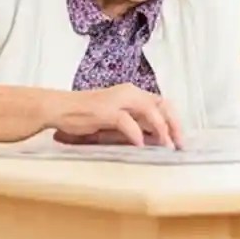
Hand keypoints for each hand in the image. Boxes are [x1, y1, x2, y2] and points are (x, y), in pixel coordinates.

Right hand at [46, 84, 183, 148]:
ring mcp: (118, 100)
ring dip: (161, 130)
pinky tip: (141, 146)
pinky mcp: (105, 110)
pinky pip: (127, 121)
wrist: (59, 109)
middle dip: (174, 125)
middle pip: (162, 105)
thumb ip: (136, 125)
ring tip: (166, 146)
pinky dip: (136, 134)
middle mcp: (129, 92)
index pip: (162, 103)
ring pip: (150, 111)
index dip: (174, 121)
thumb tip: (156, 139)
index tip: (180, 139)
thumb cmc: (87, 116)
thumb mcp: (117, 120)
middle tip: (180, 144)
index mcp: (133, 93)